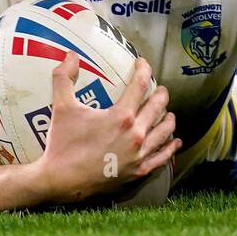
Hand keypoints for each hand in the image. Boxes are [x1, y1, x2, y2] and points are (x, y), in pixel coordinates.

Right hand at [36, 53, 180, 203]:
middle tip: (159, 89)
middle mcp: (136, 135)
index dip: (144, 69)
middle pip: (158, 107)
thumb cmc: (61, 143)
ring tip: (168, 113)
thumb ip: (64, 78)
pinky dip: (170, 147)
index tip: (142, 63)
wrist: (61, 181)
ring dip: (168, 119)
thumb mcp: (61, 107)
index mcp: (121, 116)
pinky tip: (175, 141)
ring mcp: (139, 155)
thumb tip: (70, 54)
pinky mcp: (138, 172)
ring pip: (164, 132)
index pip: (140, 85)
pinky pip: (162, 157)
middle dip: (160, 94)